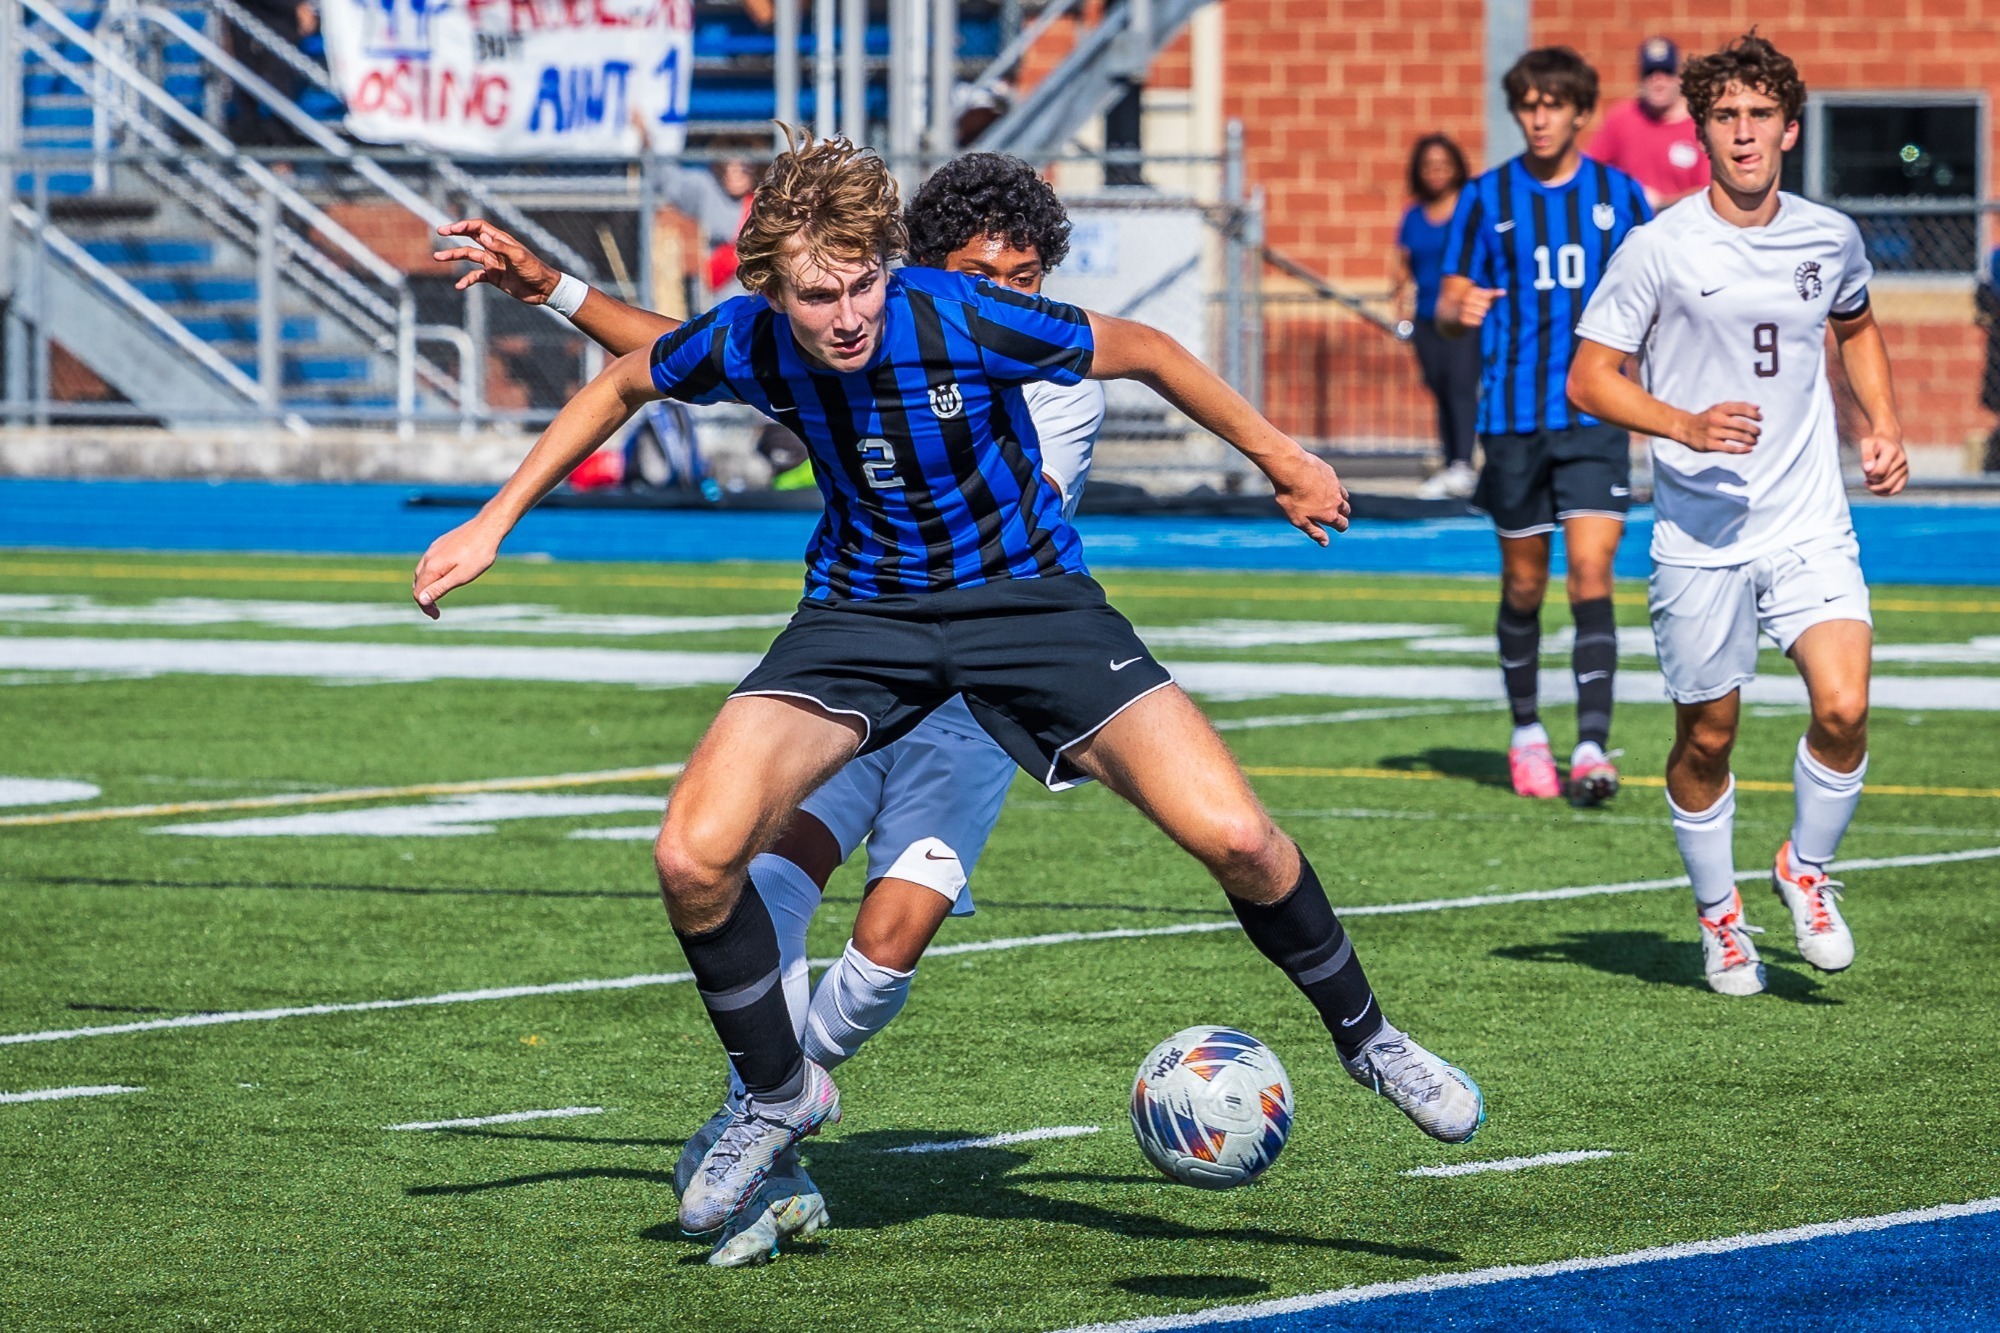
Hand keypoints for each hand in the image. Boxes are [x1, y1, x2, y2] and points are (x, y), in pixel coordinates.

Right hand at [413, 519, 501, 618]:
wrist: (488, 528)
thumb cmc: (479, 555)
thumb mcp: (461, 576)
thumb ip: (440, 588)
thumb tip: (421, 600)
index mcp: (432, 567)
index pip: (419, 592)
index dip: (425, 607)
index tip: (436, 616)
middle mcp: (428, 557)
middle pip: (418, 582)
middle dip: (424, 598)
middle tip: (435, 610)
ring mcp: (434, 549)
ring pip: (422, 572)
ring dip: (426, 586)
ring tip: (437, 596)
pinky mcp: (440, 544)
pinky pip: (429, 563)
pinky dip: (431, 574)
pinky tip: (443, 577)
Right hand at [434, 220, 559, 302]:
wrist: (544, 289)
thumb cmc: (535, 270)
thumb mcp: (519, 257)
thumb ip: (500, 247)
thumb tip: (483, 237)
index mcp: (501, 240)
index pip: (479, 228)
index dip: (465, 225)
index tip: (451, 229)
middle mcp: (494, 249)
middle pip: (470, 237)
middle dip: (454, 233)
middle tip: (439, 232)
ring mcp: (492, 263)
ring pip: (468, 256)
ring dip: (453, 255)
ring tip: (437, 257)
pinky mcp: (493, 277)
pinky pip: (475, 276)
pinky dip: (466, 280)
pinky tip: (459, 286)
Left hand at [1269, 449, 1351, 545]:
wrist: (1291, 469)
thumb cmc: (1292, 496)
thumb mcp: (1299, 520)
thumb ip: (1314, 531)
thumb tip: (1325, 543)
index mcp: (1330, 515)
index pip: (1343, 524)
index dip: (1341, 527)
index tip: (1339, 527)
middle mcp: (1337, 500)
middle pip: (1346, 510)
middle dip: (1343, 514)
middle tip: (1336, 515)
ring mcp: (1335, 485)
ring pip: (1344, 496)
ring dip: (1340, 500)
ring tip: (1332, 501)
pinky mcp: (1331, 473)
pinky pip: (1335, 482)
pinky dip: (1332, 486)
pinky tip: (1322, 485)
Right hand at [1456, 285, 1505, 328]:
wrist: (1453, 311)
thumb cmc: (1471, 302)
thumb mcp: (1480, 295)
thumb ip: (1492, 293)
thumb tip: (1504, 292)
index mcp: (1471, 292)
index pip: (1487, 299)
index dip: (1487, 302)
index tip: (1480, 301)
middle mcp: (1466, 300)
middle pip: (1486, 306)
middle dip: (1484, 309)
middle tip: (1477, 308)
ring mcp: (1463, 310)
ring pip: (1482, 314)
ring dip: (1480, 315)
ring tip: (1475, 313)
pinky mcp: (1462, 319)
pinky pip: (1477, 322)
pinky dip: (1477, 321)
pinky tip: (1473, 319)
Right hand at [1676, 401, 1759, 453]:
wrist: (1685, 428)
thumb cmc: (1707, 418)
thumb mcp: (1719, 408)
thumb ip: (1738, 406)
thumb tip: (1758, 407)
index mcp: (1720, 409)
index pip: (1741, 409)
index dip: (1754, 414)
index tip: (1760, 419)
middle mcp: (1717, 420)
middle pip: (1742, 425)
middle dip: (1754, 429)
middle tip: (1759, 433)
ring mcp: (1713, 433)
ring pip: (1738, 437)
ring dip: (1750, 440)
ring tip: (1755, 441)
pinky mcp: (1710, 445)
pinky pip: (1730, 448)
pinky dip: (1742, 449)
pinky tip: (1749, 449)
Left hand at [1860, 430, 1907, 495]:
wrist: (1888, 440)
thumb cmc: (1875, 443)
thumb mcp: (1867, 443)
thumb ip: (1866, 456)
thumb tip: (1868, 469)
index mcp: (1892, 451)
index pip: (1880, 471)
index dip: (1869, 475)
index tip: (1865, 470)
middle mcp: (1902, 460)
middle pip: (1884, 481)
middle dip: (1871, 481)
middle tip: (1866, 476)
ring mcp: (1905, 468)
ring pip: (1889, 488)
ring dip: (1875, 488)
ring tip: (1869, 482)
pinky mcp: (1905, 475)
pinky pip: (1896, 490)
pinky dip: (1884, 493)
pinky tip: (1875, 488)